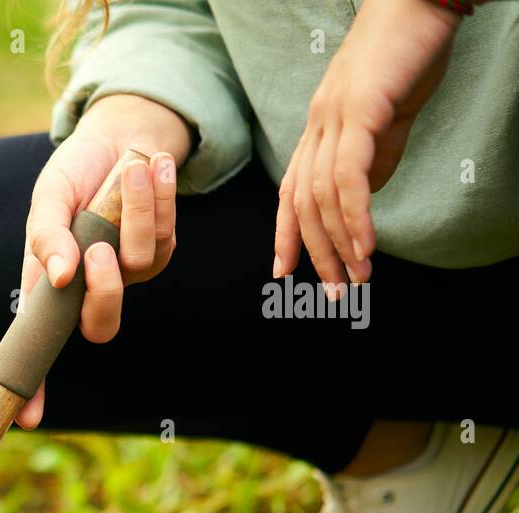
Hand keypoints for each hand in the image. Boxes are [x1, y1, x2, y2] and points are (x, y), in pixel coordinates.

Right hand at [18, 93, 190, 428]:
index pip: (39, 349)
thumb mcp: (47, 200)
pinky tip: (152, 167)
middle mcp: (89, 292)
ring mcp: (128, 276)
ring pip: (140, 264)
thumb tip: (60, 275)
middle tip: (97, 249)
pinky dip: (160, 198)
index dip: (32, 389)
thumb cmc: (72, 177)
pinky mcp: (161, 252)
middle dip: (106, 289)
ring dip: (137, 211)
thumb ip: (46, 237)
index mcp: (52, 290)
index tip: (27, 420)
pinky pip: (166, 237)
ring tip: (131, 167)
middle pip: (102, 325)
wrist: (116, 138)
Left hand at [274, 0, 459, 287]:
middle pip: (302, 205)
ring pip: (322, 198)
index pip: (291, 191)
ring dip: (339, 246)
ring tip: (356, 279)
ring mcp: (332, 120)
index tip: (284, 270)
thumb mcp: (389, 116)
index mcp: (319, 130)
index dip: (286, 234)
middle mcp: (316, 128)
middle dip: (316, 254)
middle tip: (332, 293)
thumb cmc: (407, 54)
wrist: (418, 1)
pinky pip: (348, 178)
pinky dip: (354, 217)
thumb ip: (374, 156)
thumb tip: (364, 196)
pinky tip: (364, 247)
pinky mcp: (357, 113)